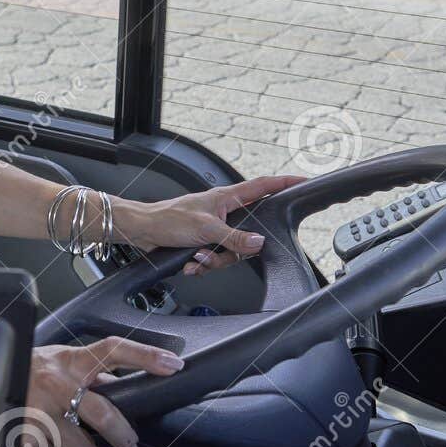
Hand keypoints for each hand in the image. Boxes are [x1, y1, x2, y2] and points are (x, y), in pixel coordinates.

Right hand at [21, 336, 183, 446]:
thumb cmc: (30, 371)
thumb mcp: (62, 361)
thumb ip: (92, 372)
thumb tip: (124, 385)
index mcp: (71, 361)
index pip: (113, 350)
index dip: (145, 355)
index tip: (172, 364)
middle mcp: (57, 383)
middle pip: (104, 414)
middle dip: (122, 435)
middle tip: (127, 441)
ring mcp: (40, 409)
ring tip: (74, 441)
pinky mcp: (25, 434)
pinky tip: (51, 444)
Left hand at [118, 173, 305, 274]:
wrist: (141, 231)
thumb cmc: (167, 219)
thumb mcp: (207, 229)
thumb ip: (235, 238)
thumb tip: (259, 243)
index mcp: (226, 198)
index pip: (263, 187)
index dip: (284, 184)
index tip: (304, 182)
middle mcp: (223, 212)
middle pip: (248, 234)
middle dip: (233, 250)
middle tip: (217, 251)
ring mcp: (213, 228)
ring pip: (231, 252)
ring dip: (213, 260)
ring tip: (196, 256)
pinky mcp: (203, 243)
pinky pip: (215, 260)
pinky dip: (203, 265)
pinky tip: (190, 263)